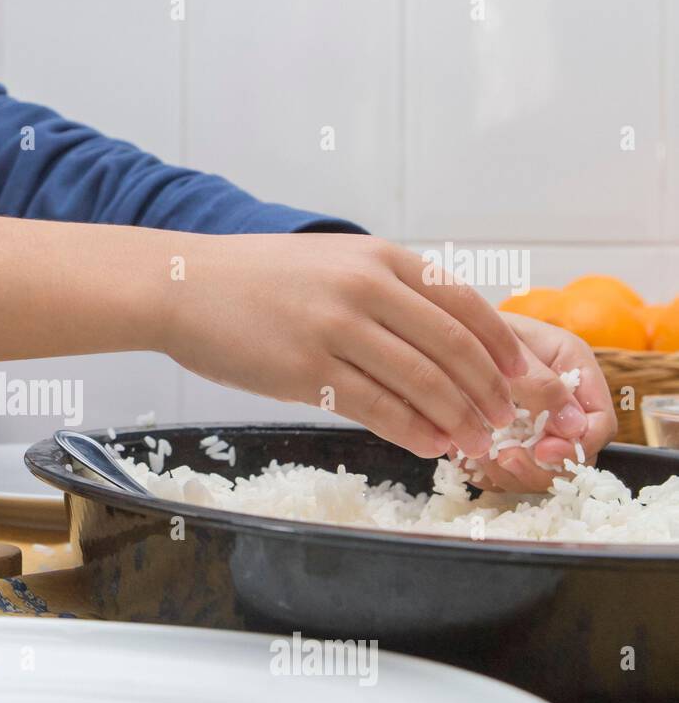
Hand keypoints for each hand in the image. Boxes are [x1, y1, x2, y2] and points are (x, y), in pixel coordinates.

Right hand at [159, 234, 526, 458]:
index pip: (464, 302)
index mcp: (378, 257)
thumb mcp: (330, 263)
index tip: (520, 377)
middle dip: (489, 391)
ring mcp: (335, 329)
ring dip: (457, 418)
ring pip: (422, 381)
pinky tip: (428, 445)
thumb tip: (437, 337)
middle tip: (506, 420)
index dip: (502, 346)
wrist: (183, 287)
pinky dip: (412, 431)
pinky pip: (376, 408)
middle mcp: (365, 288)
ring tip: (474, 442)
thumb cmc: (254, 280)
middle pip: (453, 347)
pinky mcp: (306, 371)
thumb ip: (383, 289)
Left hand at [462, 313, 616, 491]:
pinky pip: (503, 474)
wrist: (441, 331)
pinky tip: (465, 455)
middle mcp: (560, 406)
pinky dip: (486, 472)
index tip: (544, 451)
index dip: (577, 446)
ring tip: (480, 454)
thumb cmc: (476, 327)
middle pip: (571, 458)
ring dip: (510, 473)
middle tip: (504, 458)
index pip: (600, 425)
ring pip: (538, 472)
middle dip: (541, 467)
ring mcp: (532, 427)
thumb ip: (540, 384)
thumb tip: (574, 428)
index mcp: (575, 373)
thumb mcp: (511, 345)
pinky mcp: (502, 442)